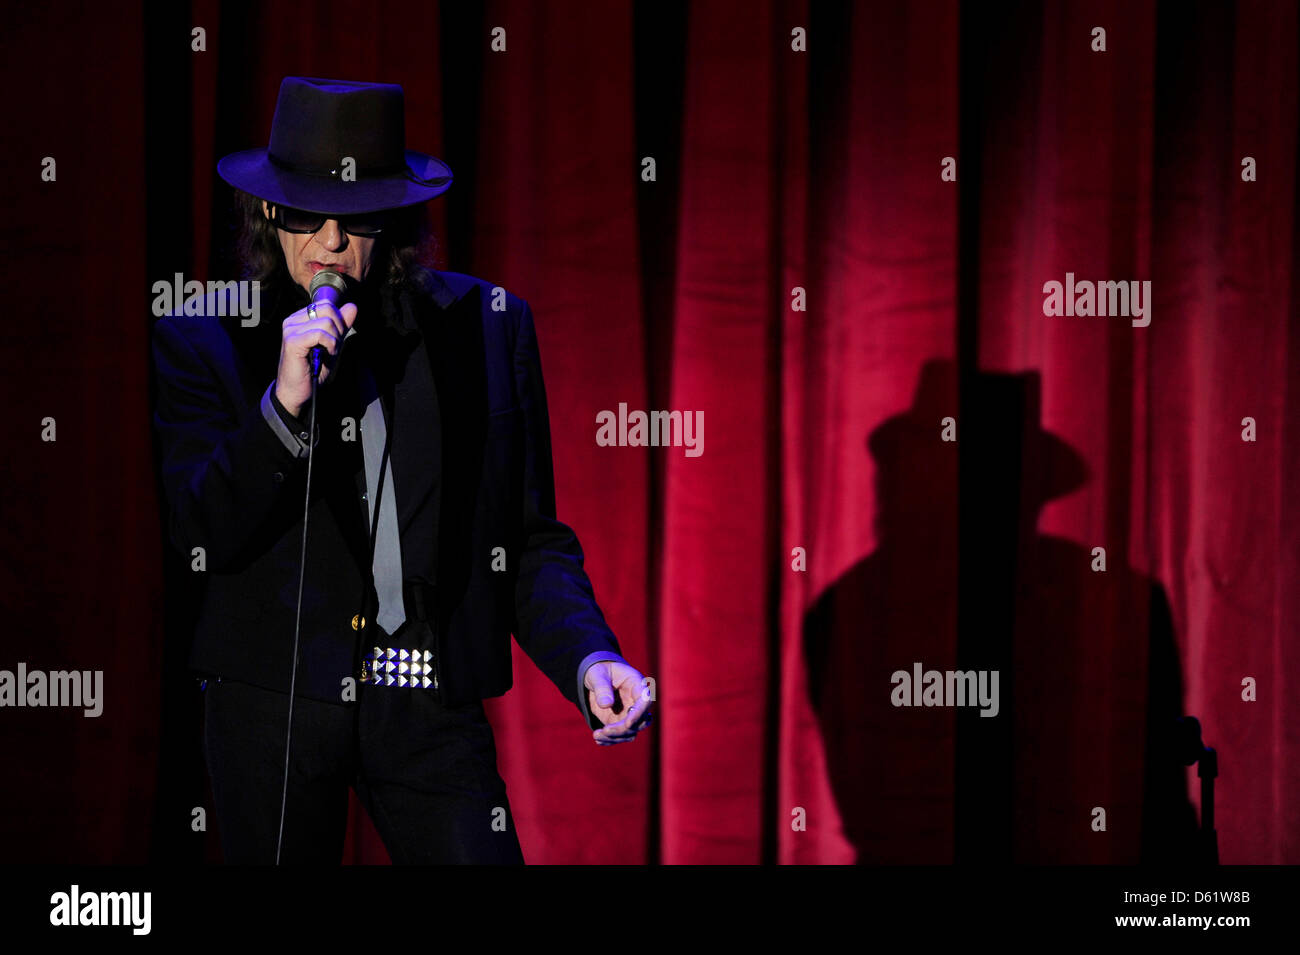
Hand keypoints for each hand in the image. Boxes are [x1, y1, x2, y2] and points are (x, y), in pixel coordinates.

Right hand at [274, 299, 358, 415]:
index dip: (338, 320)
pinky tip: (326, 355)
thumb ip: (341, 325)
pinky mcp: (292, 341)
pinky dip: (330, 345)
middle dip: (338, 328)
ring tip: (328, 352)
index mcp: (300, 319)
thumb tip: (352, 306)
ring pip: (326, 321)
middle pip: (328, 308)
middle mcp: (292, 321)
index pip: (326, 305)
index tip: (336, 339)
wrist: (297, 391)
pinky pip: (320, 334)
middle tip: (333, 346)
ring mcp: (290, 330)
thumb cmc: (313, 369)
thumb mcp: (333, 344)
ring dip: (335, 340)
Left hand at [584, 659, 653, 745]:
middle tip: (605, 730)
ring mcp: (629, 714)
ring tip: (597, 735)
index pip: (645, 700)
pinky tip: (598, 739)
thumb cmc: (599, 671)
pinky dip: (610, 740)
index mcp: (636, 684)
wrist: (596, 677)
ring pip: (631, 731)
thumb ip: (602, 687)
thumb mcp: (597, 674)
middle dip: (624, 729)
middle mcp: (637, 702)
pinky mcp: (619, 722)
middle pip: (640, 721)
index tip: (627, 723)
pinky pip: (620, 735)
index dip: (639, 713)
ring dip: (616, 737)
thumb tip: (605, 705)